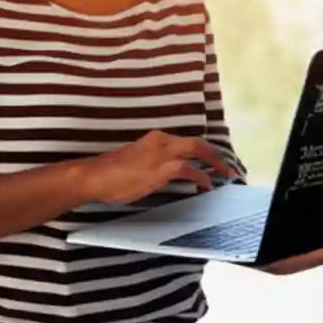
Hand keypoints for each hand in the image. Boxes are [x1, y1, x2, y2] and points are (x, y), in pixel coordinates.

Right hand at [81, 129, 238, 203]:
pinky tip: (207, 185)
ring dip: (214, 163)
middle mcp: (161, 140)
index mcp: (155, 138)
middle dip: (215, 154)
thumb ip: (154, 163)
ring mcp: (162, 153)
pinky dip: (202, 176)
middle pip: (197, 143)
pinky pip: (189, 169)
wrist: (94, 176)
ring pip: (197, 150)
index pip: (185, 141)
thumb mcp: (137, 161)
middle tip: (227, 167)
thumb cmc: (111, 172)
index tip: (213, 160)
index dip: (203, 150)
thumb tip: (168, 173)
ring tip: (225, 175)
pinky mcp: (161, 168)